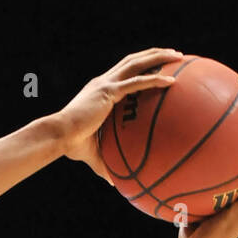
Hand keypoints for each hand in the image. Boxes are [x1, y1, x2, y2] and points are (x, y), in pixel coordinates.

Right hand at [58, 48, 182, 181]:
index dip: (139, 65)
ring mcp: (106, 85)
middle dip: (154, 54)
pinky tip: (172, 81)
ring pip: (136, 63)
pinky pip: (137, 83)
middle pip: (132, 60)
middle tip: (175, 56)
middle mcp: (103, 82)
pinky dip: (155, 80)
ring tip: (179, 57)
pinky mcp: (108, 92)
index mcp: (99, 91)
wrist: (58, 136)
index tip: (156, 65)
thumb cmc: (71, 146)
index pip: (122, 72)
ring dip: (158, 57)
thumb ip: (105, 165)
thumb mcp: (92, 155)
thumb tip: (113, 183)